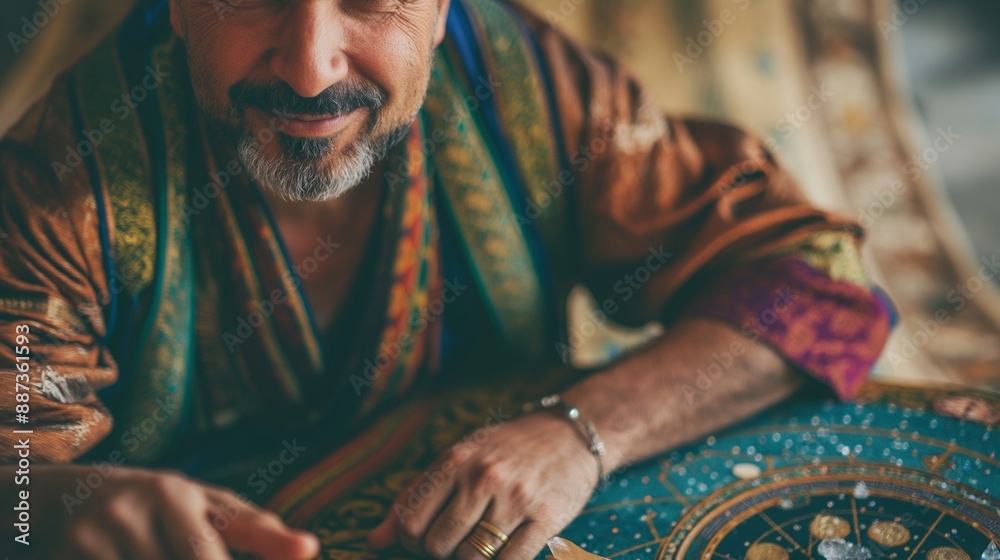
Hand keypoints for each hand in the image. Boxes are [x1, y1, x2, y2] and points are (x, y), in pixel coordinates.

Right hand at [3, 464, 318, 558]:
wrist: (62, 495)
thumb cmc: (159, 507)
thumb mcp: (207, 506)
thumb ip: (256, 529)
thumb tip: (312, 548)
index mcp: (177, 494)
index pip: (207, 556)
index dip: (255, 553)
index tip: (295, 557)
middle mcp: (133, 509)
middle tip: (185, 556)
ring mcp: (93, 535)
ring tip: (158, 553)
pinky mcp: (66, 556)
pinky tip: (134, 559)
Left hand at [368, 412, 599, 558]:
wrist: (570, 434)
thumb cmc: (507, 449)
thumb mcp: (459, 458)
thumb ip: (417, 496)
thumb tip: (374, 541)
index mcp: (456, 460)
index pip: (410, 522)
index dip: (411, 541)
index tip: (426, 538)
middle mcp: (483, 478)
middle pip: (438, 545)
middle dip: (441, 553)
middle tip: (456, 541)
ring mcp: (515, 500)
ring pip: (471, 558)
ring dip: (470, 559)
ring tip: (480, 543)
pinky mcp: (545, 520)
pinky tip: (502, 552)